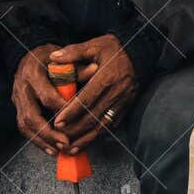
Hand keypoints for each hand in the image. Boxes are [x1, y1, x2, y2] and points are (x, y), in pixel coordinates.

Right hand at [11, 44, 69, 155]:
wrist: (30, 56)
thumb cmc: (51, 58)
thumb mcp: (64, 58)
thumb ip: (77, 67)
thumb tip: (95, 69)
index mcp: (33, 73)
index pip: (46, 95)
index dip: (61, 109)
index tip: (75, 119)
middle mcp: (22, 87)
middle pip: (31, 115)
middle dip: (48, 132)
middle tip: (65, 142)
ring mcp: (18, 99)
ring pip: (25, 124)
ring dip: (42, 140)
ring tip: (58, 150)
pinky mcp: (18, 108)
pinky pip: (24, 128)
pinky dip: (37, 140)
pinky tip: (50, 149)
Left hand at [48, 34, 138, 152]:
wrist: (139, 53)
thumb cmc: (115, 48)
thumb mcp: (95, 45)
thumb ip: (74, 52)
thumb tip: (53, 57)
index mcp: (107, 76)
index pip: (87, 98)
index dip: (71, 112)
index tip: (58, 122)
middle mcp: (116, 92)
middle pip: (93, 116)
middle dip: (75, 130)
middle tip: (58, 137)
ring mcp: (122, 102)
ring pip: (102, 125)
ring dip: (86, 139)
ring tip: (70, 149)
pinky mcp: (126, 108)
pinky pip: (110, 126)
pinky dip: (97, 136)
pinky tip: (85, 143)